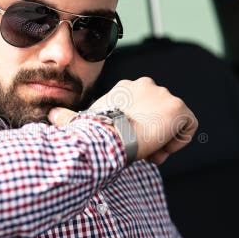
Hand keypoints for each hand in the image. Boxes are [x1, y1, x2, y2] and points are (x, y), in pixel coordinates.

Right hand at [48, 77, 196, 164]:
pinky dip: (177, 143)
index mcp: (126, 87)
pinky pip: (188, 127)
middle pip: (158, 115)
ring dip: (162, 141)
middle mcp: (147, 85)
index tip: (126, 143)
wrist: (110, 137)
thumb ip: (69, 117)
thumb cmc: (94, 133)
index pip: (141, 108)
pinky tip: (159, 149)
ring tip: (147, 152)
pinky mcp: (178, 108)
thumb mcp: (82, 121)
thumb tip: (50, 114)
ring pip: (174, 122)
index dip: (135, 128)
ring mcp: (165, 95)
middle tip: (138, 151)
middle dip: (151, 135)